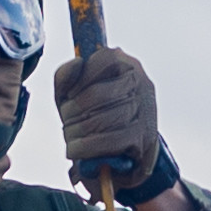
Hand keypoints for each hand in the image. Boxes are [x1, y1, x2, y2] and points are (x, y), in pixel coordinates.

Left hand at [54, 46, 157, 192]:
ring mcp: (143, 110)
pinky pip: (105, 142)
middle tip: (66, 120)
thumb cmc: (99, 113)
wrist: (131, 147)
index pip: (102, 61)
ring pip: (98, 120)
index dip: (79, 80)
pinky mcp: (142, 137)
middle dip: (71, 111)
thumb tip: (76, 63)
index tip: (69, 95)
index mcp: (127, 65)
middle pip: (95, 95)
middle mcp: (140, 84)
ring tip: (69, 135)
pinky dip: (83, 148)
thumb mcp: (78, 92)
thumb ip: (67, 75)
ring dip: (74, 132)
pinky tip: (75, 149)